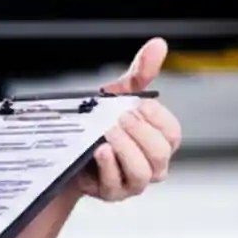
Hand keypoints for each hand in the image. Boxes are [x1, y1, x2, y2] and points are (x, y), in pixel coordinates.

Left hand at [76, 37, 182, 201]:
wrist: (65, 149)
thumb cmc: (99, 122)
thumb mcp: (119, 95)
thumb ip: (141, 72)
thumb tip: (159, 44)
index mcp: (159, 141)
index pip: (172, 132)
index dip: (156, 118)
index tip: (138, 104)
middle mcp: (152, 165)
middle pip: (160, 152)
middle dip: (140, 132)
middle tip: (120, 116)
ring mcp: (133, 182)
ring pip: (142, 171)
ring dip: (125, 147)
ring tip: (108, 131)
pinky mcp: (112, 193)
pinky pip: (116, 183)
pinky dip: (109, 165)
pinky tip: (99, 150)